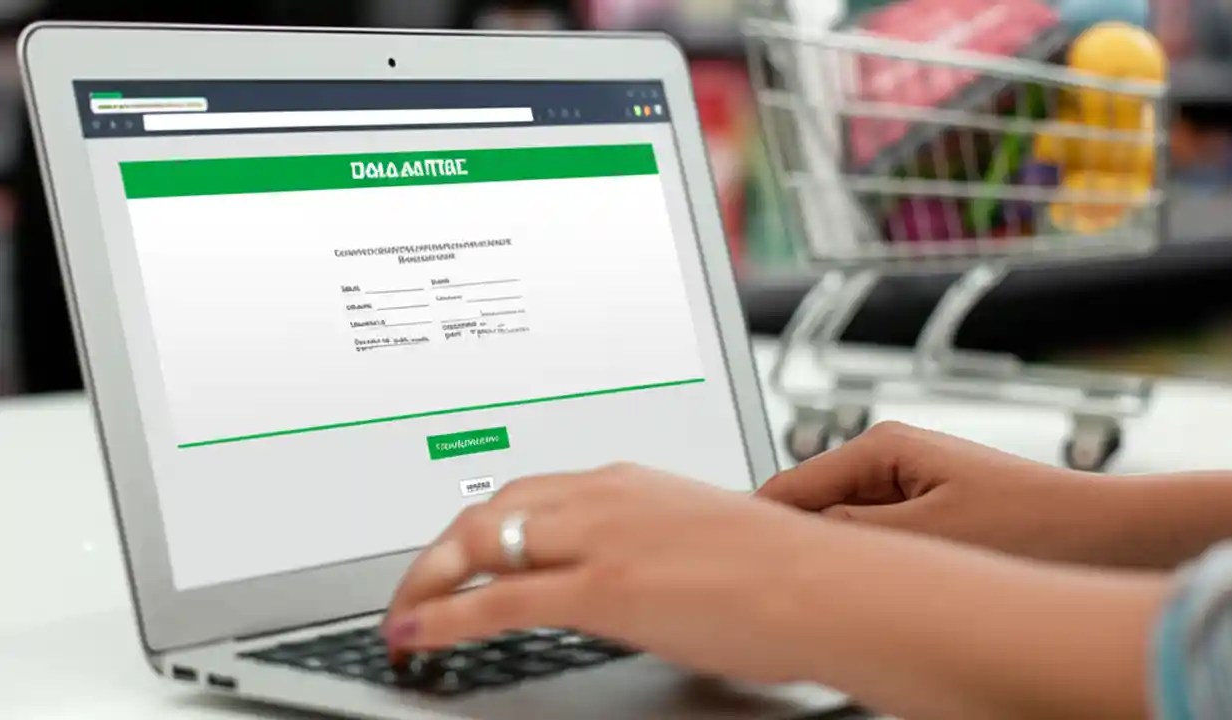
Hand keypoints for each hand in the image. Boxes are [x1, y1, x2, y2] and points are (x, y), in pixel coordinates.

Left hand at [381, 464, 852, 683]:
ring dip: (427, 580)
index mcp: (626, 481)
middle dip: (436, 551)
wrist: (827, 585)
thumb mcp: (700, 537)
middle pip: (488, 509)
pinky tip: (418, 634)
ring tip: (403, 615)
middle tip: (413, 588)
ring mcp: (600, 537)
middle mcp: (603, 495)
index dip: (475, 526)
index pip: (525, 493)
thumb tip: (625, 572)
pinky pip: (498, 599)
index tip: (455, 555)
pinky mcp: (602, 586)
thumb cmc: (784, 569)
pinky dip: (444, 616)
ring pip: (480, 543)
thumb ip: (649, 544)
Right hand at [758, 422, 1110, 563]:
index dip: (759, 525)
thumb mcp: (927, 536)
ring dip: (839, 556)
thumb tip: (792, 537)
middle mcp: (892, 458)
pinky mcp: (929, 511)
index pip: (790, 486)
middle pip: (813, 505)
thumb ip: (850, 532)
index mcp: (882, 447)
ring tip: (838, 591)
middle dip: (802, 545)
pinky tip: (878, 588)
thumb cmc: (1037, 526)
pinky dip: (870, 562)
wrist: (1109, 536)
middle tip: (784, 587)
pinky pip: (876, 537)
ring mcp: (910, 485)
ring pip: (844, 526)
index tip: (733, 558)